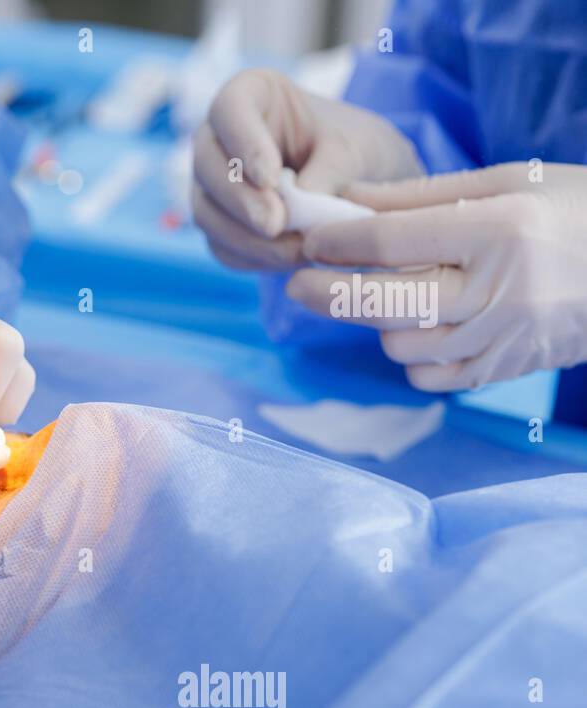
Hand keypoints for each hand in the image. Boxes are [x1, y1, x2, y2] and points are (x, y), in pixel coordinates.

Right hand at [192, 68, 421, 269]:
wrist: (358, 183)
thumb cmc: (354, 149)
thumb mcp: (357, 148)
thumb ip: (331, 169)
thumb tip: (302, 200)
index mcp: (251, 96)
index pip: (230, 109)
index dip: (244, 144)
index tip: (271, 179)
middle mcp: (219, 139)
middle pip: (207, 165)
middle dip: (240, 200)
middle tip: (275, 225)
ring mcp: (212, 185)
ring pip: (207, 212)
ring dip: (246, 238)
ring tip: (294, 251)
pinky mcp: (220, 225)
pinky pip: (221, 246)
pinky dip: (251, 257)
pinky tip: (286, 261)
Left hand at [287, 162, 586, 390]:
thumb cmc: (573, 210)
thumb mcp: (508, 182)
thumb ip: (421, 196)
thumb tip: (348, 201)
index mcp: (500, 231)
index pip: (393, 242)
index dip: (340, 242)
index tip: (310, 240)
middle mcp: (500, 290)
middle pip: (385, 304)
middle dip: (329, 294)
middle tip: (296, 283)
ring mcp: (504, 338)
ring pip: (403, 345)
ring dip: (374, 324)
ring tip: (372, 299)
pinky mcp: (505, 370)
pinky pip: (431, 378)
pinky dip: (410, 357)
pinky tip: (412, 330)